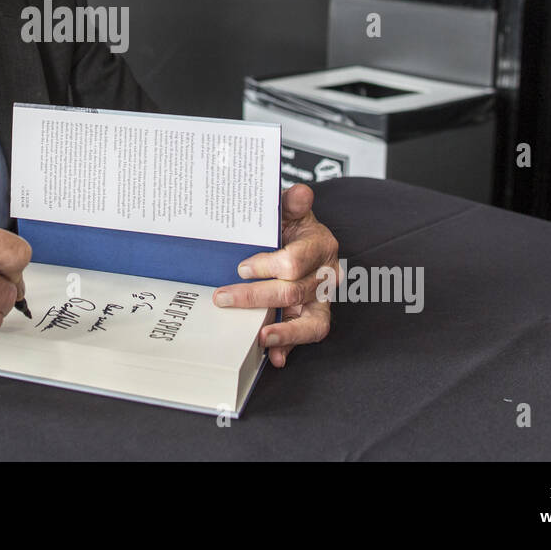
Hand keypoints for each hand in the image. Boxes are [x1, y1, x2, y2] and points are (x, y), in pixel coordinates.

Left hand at [212, 183, 338, 366]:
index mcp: (321, 245)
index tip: (242, 267)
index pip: (295, 262)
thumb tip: (301, 192)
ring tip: (261, 338)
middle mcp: (326, 275)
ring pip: (311, 322)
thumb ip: (292, 202)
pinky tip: (275, 358)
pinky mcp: (314, 317)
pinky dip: (292, 348)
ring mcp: (322, 300)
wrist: (299, 238)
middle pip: (293, 292)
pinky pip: (308, 336)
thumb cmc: (291, 225)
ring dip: (283, 332)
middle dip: (256, 297)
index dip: (267, 266)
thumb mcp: (289, 209)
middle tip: (224, 297)